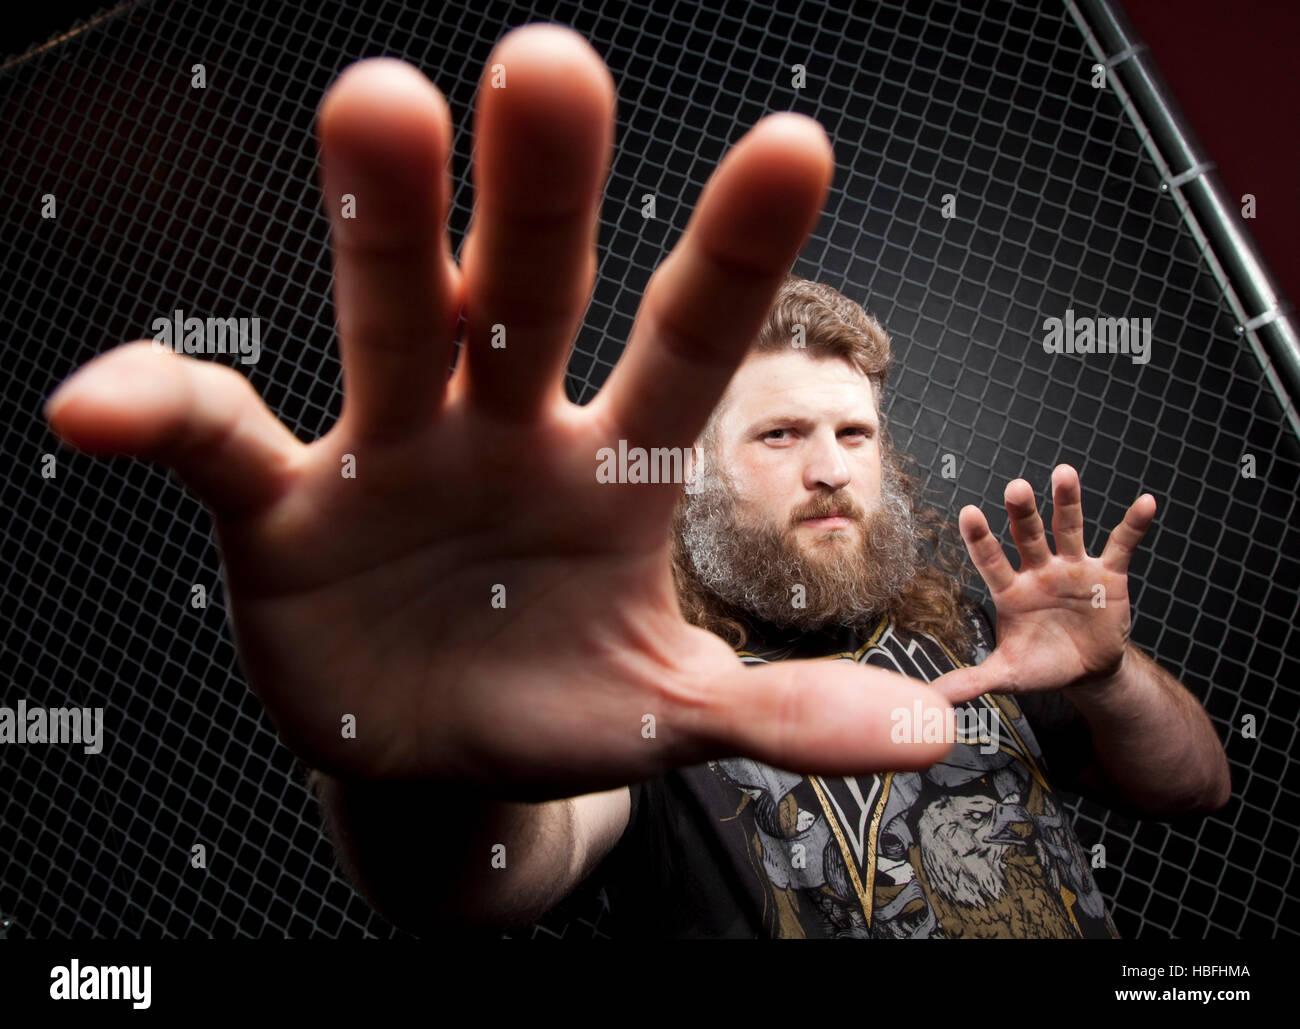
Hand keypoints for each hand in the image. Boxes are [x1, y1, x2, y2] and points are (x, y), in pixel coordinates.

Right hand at [42, 25, 953, 799]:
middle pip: (531, 289)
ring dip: (382, 223)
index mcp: (614, 468)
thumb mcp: (671, 713)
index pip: (685, 341)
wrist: (437, 752)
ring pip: (391, 318)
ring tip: (378, 105)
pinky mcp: (280, 509)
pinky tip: (102, 399)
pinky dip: (161, 415)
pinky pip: (216, 445)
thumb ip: (785, 711)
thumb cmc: (559, 702)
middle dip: (543, 189)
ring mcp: (388, 455)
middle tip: (555, 67)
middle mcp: (503, 427)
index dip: (736, 252)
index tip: (795, 143)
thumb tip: (933, 732)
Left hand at [932, 464, 1155, 704]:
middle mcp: (1039, 571)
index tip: (969, 513)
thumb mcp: (1009, 674)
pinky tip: (1145, 504)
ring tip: (1064, 474)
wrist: (1086, 670)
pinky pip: (1121, 545)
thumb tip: (934, 698)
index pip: (991, 560)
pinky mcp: (1108, 575)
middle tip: (1016, 487)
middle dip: (1022, 512)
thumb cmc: (1042, 665)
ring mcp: (1073, 569)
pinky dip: (1134, 525)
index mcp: (1011, 591)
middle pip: (1028, 536)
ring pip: (1069, 529)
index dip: (980, 538)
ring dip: (1068, 502)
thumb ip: (973, 679)